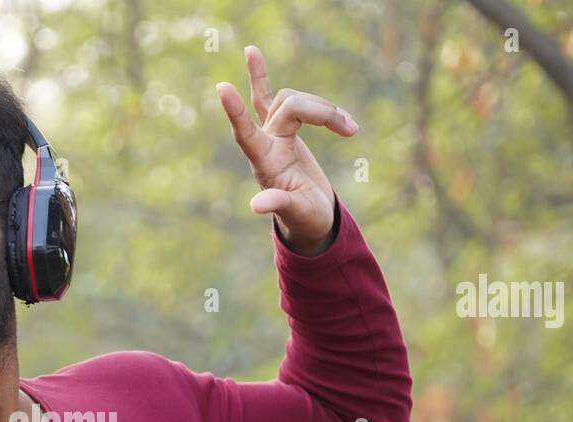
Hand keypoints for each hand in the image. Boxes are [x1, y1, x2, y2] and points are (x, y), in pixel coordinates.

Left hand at [216, 45, 357, 254]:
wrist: (311, 216)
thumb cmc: (305, 218)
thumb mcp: (297, 213)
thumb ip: (279, 205)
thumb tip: (255, 206)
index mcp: (266, 165)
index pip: (246, 135)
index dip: (236, 114)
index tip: (222, 88)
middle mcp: (265, 145)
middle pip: (288, 107)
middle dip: (321, 112)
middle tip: (350, 129)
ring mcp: (273, 134)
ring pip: (292, 99)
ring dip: (324, 108)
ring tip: (350, 128)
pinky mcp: (282, 128)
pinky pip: (267, 96)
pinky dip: (258, 75)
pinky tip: (249, 52)